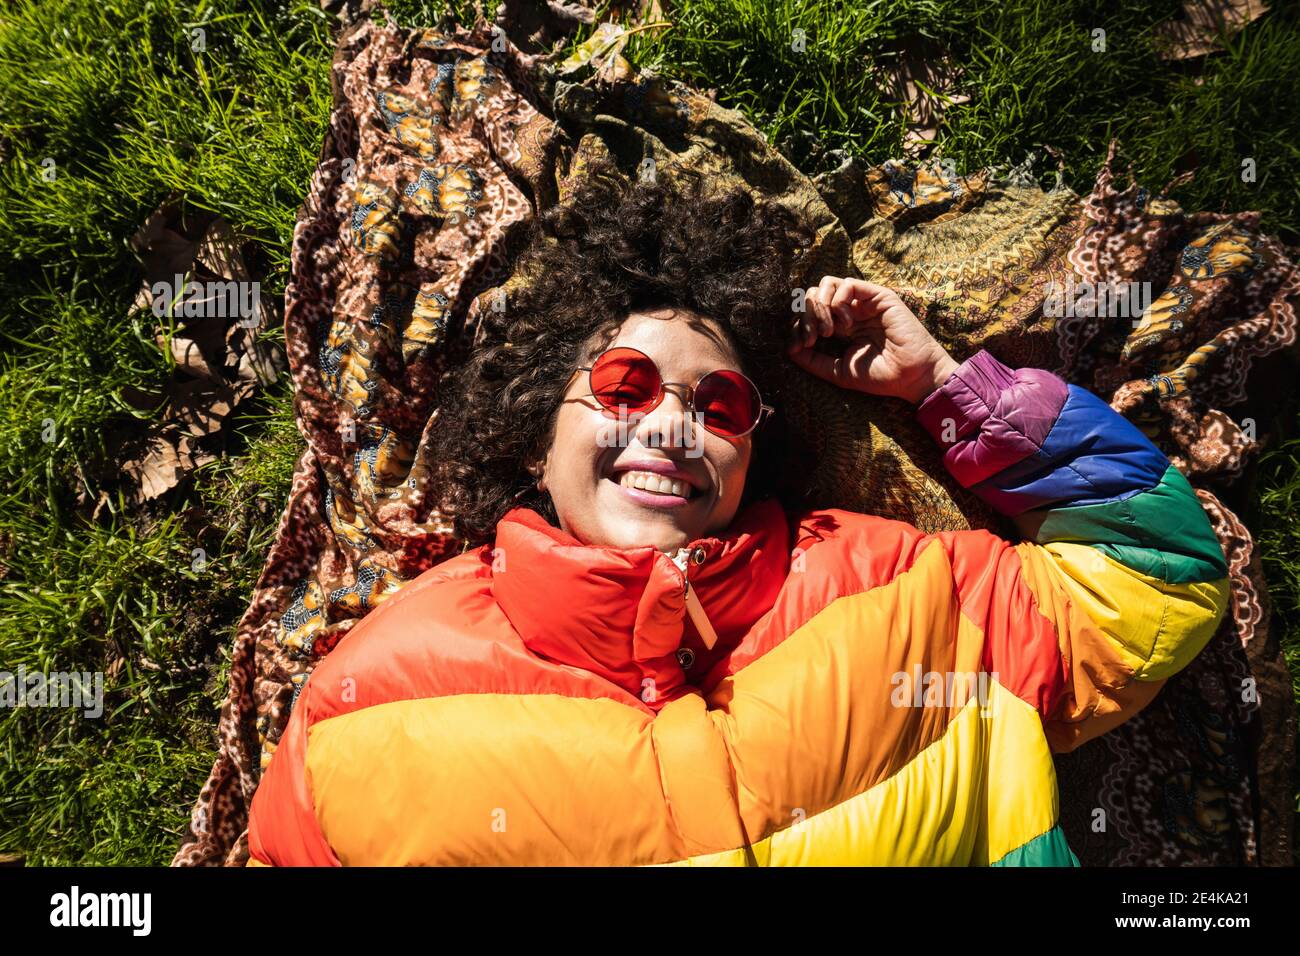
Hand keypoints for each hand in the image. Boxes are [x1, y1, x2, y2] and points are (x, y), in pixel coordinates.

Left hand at [788, 276, 958, 403]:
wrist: (911, 377)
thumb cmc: (880, 376)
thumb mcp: (838, 372)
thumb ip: (813, 361)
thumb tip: (788, 349)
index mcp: (840, 328)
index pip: (808, 313)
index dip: (799, 326)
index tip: (799, 346)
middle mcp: (850, 311)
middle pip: (813, 295)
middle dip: (806, 315)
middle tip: (815, 338)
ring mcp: (863, 302)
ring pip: (826, 284)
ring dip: (820, 306)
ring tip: (828, 330)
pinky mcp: (878, 296)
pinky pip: (847, 283)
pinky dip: (838, 301)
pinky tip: (845, 323)